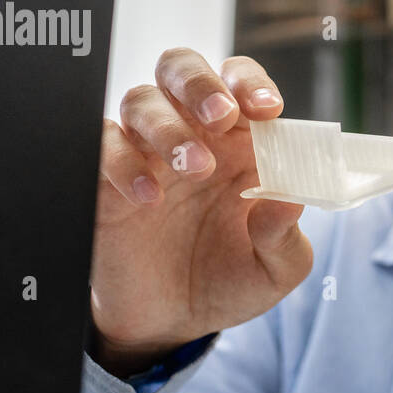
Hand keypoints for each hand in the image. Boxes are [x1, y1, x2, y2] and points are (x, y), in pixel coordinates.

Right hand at [89, 49, 312, 370]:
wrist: (173, 323)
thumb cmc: (229, 280)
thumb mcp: (276, 269)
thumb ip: (285, 235)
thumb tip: (289, 199)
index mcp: (240, 140)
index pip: (240, 83)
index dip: (250, 84)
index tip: (267, 109)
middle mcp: (191, 134)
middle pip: (182, 68)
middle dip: (201, 83)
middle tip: (220, 116)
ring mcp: (145, 152)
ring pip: (141, 100)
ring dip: (169, 127)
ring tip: (195, 168)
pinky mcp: (105, 180)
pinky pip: (103, 146)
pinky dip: (124, 162)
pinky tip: (149, 197)